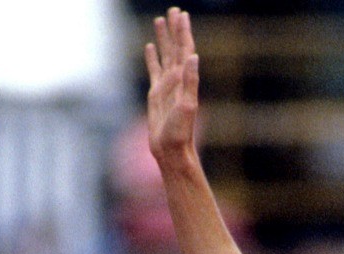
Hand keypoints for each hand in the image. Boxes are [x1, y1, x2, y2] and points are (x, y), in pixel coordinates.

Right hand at [144, 8, 199, 165]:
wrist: (171, 150)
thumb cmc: (180, 132)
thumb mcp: (187, 106)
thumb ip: (190, 81)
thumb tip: (193, 56)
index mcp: (185, 80)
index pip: (185, 49)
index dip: (183, 32)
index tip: (181, 14)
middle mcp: (177, 80)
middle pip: (176, 48)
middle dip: (174, 29)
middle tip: (173, 10)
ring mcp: (167, 86)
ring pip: (165, 56)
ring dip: (164, 38)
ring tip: (160, 20)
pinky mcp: (157, 94)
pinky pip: (154, 70)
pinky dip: (153, 57)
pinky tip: (151, 47)